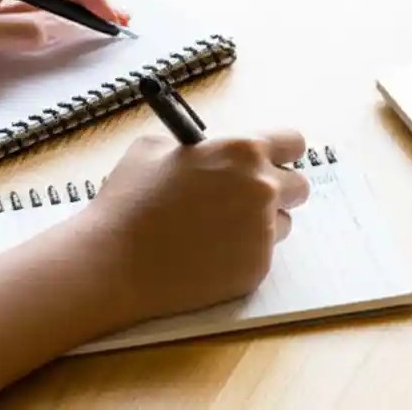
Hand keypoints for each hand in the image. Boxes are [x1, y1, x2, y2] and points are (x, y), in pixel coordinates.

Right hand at [82, 130, 308, 322]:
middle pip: (298, 186)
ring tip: (214, 231)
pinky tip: (206, 255)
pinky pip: (261, 254)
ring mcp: (263, 231)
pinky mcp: (257, 267)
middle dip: (278, 191)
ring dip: (260, 225)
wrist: (112, 261)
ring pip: (282, 224)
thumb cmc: (128, 200)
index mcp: (244, 151)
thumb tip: (215, 150)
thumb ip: (201, 146)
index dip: (282, 153)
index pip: (294, 143)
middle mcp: (263, 188)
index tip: (273, 161)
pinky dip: (241, 255)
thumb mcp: (155, 148)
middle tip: (246, 200)